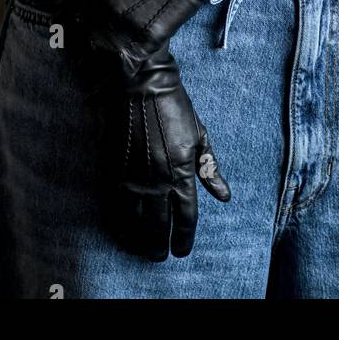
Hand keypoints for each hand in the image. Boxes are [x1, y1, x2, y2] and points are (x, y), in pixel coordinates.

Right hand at [83, 41, 230, 259]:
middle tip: (162, 255)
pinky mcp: (115, 169)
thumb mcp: (199, 135)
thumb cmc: (174, 106)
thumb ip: (209, 168)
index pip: (186, 216)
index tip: (183, 249)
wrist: (140, 84)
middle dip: (162, 245)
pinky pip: (117, 206)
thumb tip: (224, 196)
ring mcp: (134, 176)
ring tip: (145, 248)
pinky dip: (122, 223)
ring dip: (142, 238)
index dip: (185, 237)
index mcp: (182, 171)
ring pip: (137, 221)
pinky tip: (125, 230)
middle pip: (160, 226)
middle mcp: (158, 179)